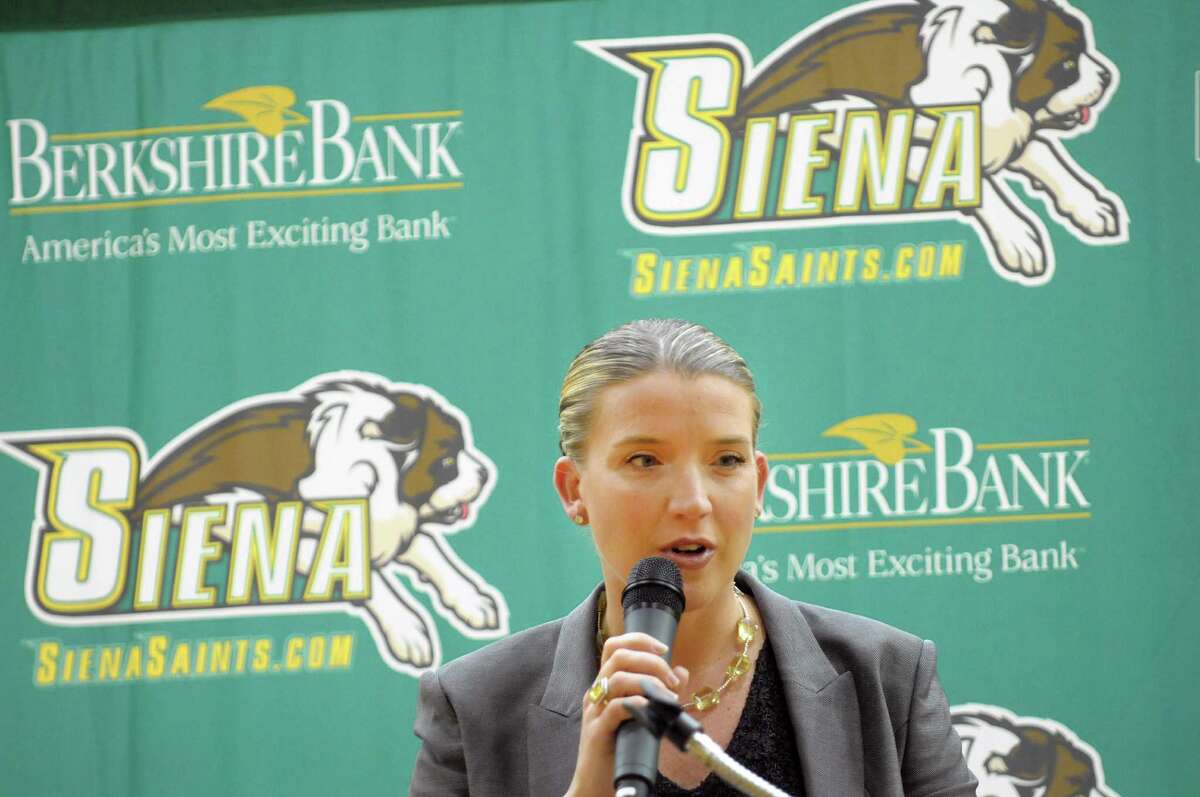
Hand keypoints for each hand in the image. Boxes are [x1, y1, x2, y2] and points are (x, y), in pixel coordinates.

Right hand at [565, 632, 688, 796]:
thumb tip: (682, 672)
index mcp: (604, 685)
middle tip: (671, 679)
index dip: (640, 640)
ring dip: (649, 682)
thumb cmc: (620, 749)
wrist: (597, 784)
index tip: (664, 649)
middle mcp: (596, 693)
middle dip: (651, 661)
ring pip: (616, 678)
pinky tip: (651, 708)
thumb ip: (660, 692)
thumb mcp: (642, 715)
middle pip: (617, 655)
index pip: (615, 646)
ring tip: (668, 697)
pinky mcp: (597, 731)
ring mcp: (595, 711)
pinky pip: (615, 708)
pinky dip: (637, 703)